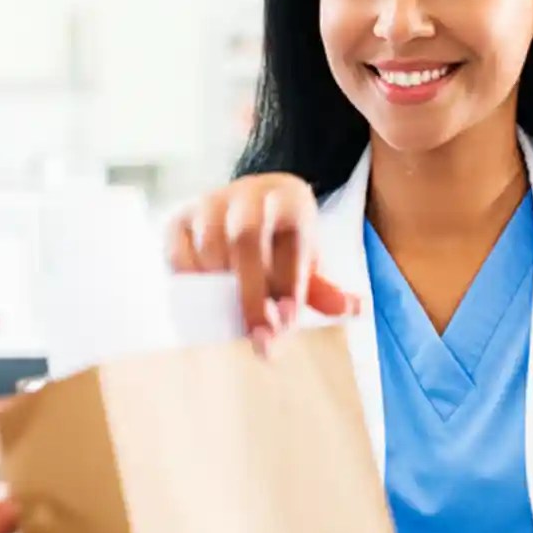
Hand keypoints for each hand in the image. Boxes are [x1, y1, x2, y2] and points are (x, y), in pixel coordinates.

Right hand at [167, 173, 361, 352]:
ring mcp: (209, 203)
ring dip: (221, 290)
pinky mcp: (179, 219)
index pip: (291, 240)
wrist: (247, 208)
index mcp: (289, 200)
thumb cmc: (281, 242)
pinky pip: (178, 253)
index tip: (288, 322)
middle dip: (252, 293)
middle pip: (246, 239)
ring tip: (235, 323)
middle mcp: (248, 195)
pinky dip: (189, 281)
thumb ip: (325, 289)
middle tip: (259, 337)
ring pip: (210, 246)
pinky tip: (204, 304)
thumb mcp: (306, 259)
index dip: (290, 282)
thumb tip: (354, 310)